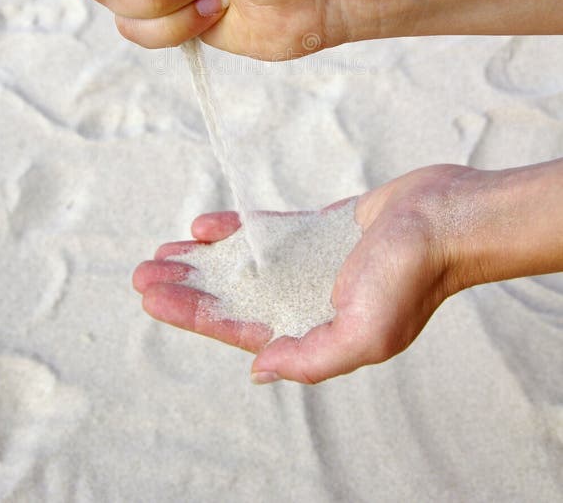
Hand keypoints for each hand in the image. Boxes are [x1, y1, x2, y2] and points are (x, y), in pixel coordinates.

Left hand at [133, 165, 474, 383]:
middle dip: (188, 285)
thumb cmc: (412, 277)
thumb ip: (310, 358)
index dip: (191, 313)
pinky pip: (268, 232)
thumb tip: (258, 369)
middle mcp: (305, 300)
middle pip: (232, 295)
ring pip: (244, 264)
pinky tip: (207, 226)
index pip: (237, 327)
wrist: (444, 219)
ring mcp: (309, 263)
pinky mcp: (317, 230)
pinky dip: (237, 229)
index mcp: (314, 331)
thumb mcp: (363, 333)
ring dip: (205, 258)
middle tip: (144, 269)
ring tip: (166, 250)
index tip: (151, 295)